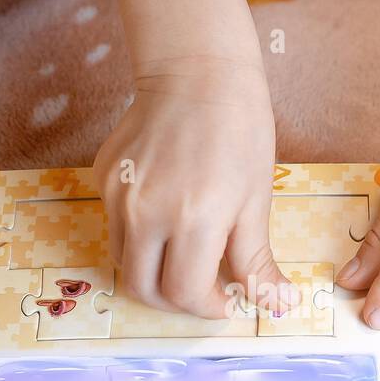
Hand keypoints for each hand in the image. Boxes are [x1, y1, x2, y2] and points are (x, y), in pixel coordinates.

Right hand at [93, 57, 292, 317]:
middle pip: (143, 290)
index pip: (184, 293)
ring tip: (184, 256)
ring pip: (123, 262)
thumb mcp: (256, 200)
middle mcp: (146, 212)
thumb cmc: (240, 131)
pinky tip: (167, 212)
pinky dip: (140, 237)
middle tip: (200, 292)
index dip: (205, 308)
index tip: (224, 302)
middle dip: (174, 303)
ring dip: (153, 272)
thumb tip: (277, 304)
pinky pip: (115, 227)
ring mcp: (118, 195)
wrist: (196, 71)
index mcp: (193, 219)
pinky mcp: (102, 178)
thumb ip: (256, 260)